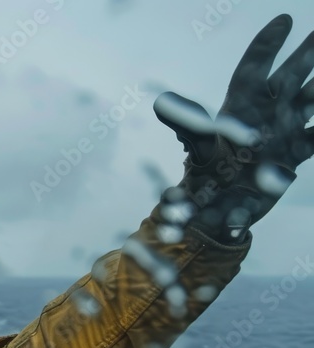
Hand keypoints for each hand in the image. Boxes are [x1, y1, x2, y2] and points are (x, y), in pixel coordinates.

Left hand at [154, 14, 313, 241]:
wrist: (214, 212)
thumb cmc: (202, 177)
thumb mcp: (198, 150)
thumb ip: (190, 127)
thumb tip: (162, 103)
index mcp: (239, 107)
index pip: (255, 69)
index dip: (268, 45)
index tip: (285, 20)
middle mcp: (264, 115)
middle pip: (289, 76)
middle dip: (306, 54)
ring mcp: (282, 132)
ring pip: (310, 101)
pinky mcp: (293, 155)